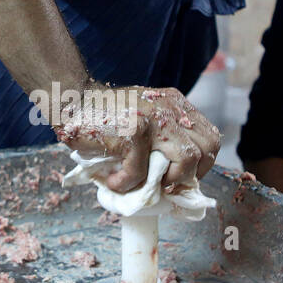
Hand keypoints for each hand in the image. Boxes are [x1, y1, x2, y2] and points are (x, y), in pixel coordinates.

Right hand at [53, 81, 219, 193]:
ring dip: (166, 181)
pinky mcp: (133, 132)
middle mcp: (169, 108)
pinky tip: (113, 179)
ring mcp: (153, 119)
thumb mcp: (143, 118)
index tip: (180, 178)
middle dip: (188, 176)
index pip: (211, 138)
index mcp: (175, 104)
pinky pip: (140, 172)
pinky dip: (124, 183)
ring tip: (141, 182)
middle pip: (207, 150)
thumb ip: (162, 137)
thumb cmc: (103, 116)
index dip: (202, 165)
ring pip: (186, 161)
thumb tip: (176, 180)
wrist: (71, 98)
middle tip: (163, 184)